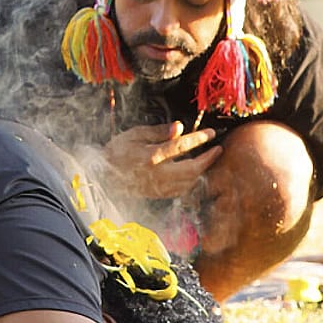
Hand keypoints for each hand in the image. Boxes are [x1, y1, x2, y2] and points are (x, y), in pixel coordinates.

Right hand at [103, 122, 220, 198]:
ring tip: (208, 159)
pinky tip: (194, 172)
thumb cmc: (118, 151)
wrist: (104, 176)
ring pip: (189, 182)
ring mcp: (159, 187)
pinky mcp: (158, 194)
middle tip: (218, 149)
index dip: (199, 139)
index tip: (211, 133)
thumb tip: (179, 128)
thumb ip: (158, 132)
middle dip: (208, 159)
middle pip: (192, 169)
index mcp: (151, 156)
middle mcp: (157, 174)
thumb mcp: (135, 135)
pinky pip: (182, 190)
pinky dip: (192, 181)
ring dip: (202, 170)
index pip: (181, 146)